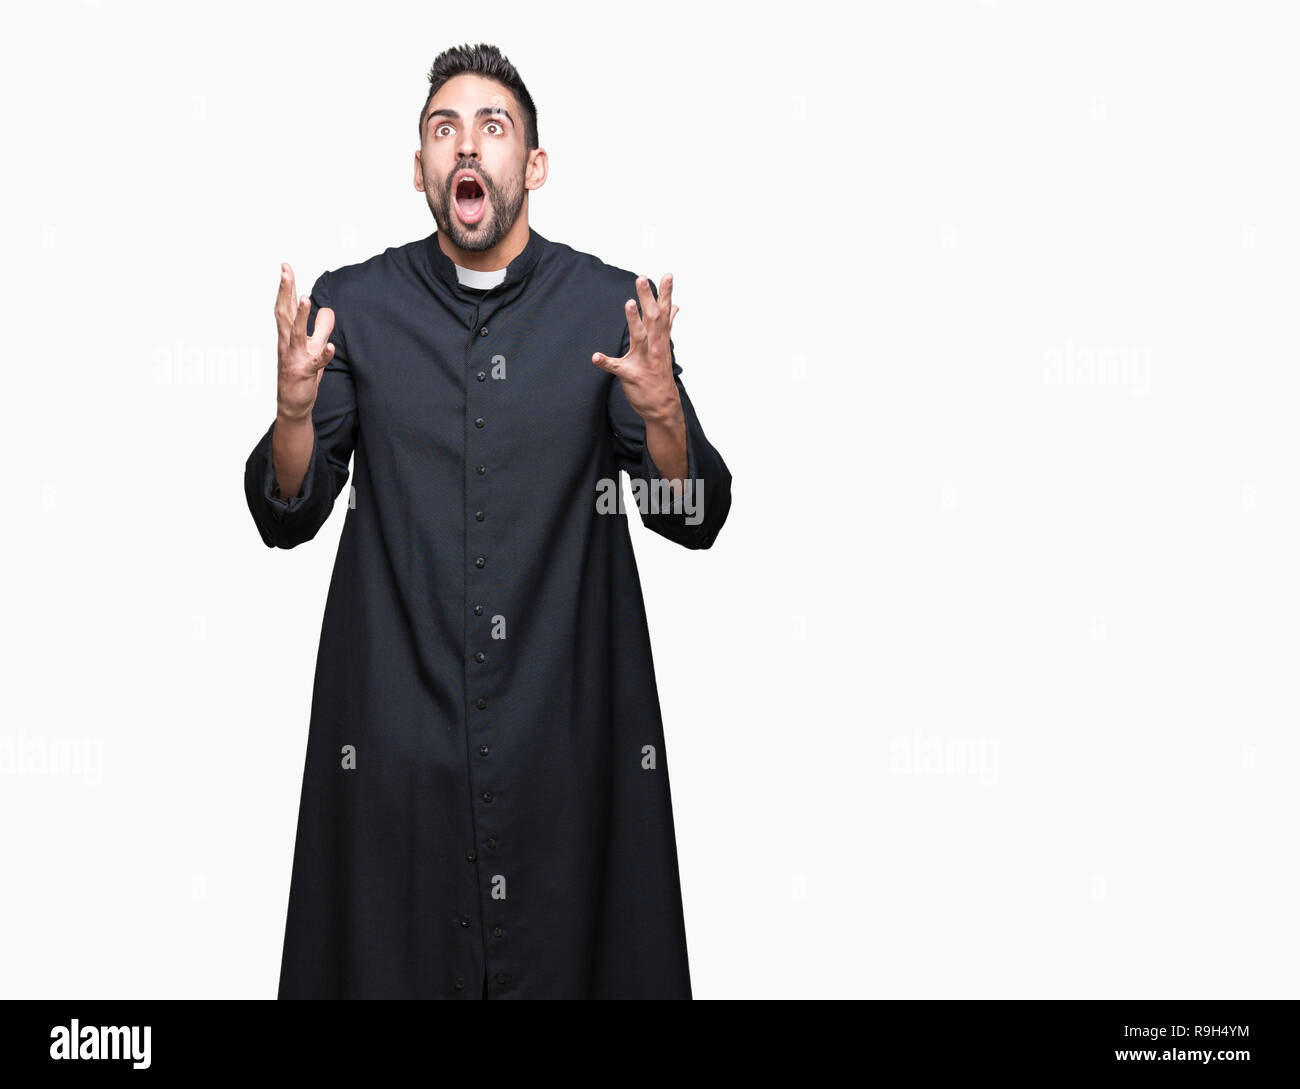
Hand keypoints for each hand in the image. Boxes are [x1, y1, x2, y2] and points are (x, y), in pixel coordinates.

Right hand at [275, 262, 335, 420]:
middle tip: (285, 272)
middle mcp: (288, 343)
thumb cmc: (302, 372)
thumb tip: (328, 309)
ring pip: (297, 335)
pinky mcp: (305, 373)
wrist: (293, 404)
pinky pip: (316, 363)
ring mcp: (296, 358)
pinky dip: (324, 354)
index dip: (285, 287)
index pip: (285, 307)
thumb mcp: (313, 347)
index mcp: (288, 335)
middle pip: (284, 314)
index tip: (285, 267)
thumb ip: (321, 328)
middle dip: (285, 292)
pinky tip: (331, 346)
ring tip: (305, 298)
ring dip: (301, 316)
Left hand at [591, 274, 681, 422]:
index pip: (664, 313)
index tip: (667, 275)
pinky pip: (617, 368)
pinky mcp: (631, 376)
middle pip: (653, 319)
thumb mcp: (665, 348)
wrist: (662, 407)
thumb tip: (675, 307)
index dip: (665, 294)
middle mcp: (655, 348)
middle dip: (648, 298)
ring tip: (629, 304)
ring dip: (633, 321)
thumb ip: (667, 326)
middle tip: (642, 279)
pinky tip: (596, 357)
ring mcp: (644, 361)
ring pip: (639, 338)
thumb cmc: (660, 375)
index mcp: (661, 340)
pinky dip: (606, 362)